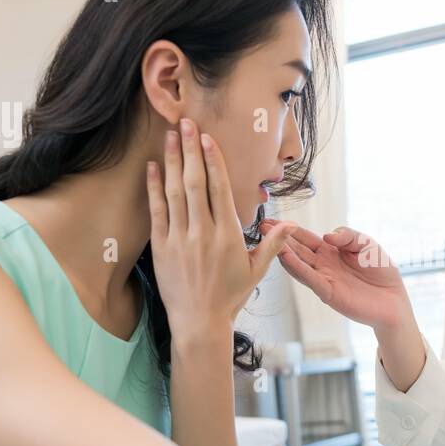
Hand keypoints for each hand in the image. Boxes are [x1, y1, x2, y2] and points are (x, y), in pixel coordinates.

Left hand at [146, 119, 295, 338]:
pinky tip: (153, 167)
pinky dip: (154, 187)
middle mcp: (203, 233)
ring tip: (170, 135)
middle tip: (186, 123)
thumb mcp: (256, 271)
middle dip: (191, 150)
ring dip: (173, 161)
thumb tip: (291, 225)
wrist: (199, 322)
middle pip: (196, 182)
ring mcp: (180, 239)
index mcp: (228, 235)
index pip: (219, 189)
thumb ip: (272, 245)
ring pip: (175, 192)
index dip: (213, 160)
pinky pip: (157, 211)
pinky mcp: (162, 247)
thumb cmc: (230, 296)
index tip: (208, 138)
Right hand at [263, 221, 412, 331]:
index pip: (305, 238)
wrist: (394, 300)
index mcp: (330, 251)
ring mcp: (324, 279)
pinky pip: (311, 279)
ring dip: (284, 252)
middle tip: (261, 225)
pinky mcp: (329, 293)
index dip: (290, 229)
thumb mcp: (367, 244)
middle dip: (280, 238)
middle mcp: (323, 265)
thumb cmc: (380, 271)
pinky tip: (285, 257)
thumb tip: (327, 235)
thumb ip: (348, 236)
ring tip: (269, 239)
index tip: (272, 220)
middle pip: (298, 249)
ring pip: (300, 264)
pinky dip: (298, 268)